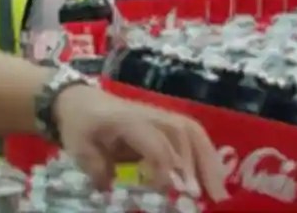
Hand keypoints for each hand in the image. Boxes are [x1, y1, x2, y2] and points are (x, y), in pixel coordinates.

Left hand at [54, 85, 229, 200]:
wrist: (78, 99)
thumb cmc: (80, 125)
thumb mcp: (79, 147)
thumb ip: (97, 169)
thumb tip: (116, 189)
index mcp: (126, 120)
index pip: (155, 142)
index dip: (166, 167)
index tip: (175, 190)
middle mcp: (149, 114)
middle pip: (182, 134)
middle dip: (198, 165)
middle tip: (211, 195)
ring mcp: (159, 115)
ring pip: (193, 132)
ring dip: (210, 161)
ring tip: (218, 191)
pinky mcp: (165, 121)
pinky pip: (192, 134)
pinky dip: (206, 155)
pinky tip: (213, 178)